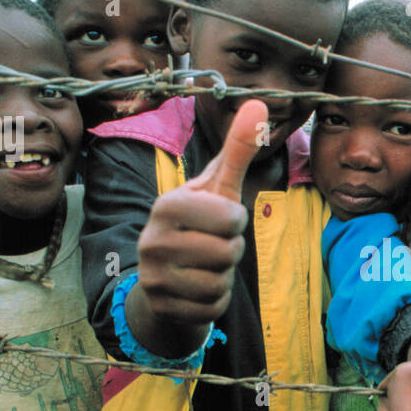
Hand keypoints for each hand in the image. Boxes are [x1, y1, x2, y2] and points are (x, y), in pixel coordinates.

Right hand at [127, 101, 264, 355]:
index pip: (231, 217)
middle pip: (228, 252)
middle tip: (212, 244)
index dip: (234, 221)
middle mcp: (152, 240)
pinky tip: (197, 289)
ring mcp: (154, 277)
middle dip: (230, 250)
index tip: (218, 219)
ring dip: (223, 276)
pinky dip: (214, 300)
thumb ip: (238, 149)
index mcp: (167, 205)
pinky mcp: (162, 307)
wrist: (165, 278)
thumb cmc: (199, 224)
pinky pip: (212, 308)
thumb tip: (258, 102)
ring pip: (220, 281)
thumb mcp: (218, 187)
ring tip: (205, 265)